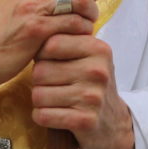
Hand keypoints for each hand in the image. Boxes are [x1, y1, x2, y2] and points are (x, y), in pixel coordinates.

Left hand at [29, 31, 131, 148]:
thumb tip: (34, 26)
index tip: (52, 64)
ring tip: (55, 100)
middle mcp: (98, 71)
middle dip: (39, 81)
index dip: (42, 56)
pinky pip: (43, 115)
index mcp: (98, 49)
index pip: (50, 44)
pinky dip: (42, 117)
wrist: (113, 122)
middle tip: (53, 86)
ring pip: (38, 95)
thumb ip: (66, 39)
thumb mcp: (87, 56)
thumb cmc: (90, 84)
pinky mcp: (85, 121)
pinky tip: (54, 115)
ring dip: (40, 101)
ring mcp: (93, 96)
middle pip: (40, 71)